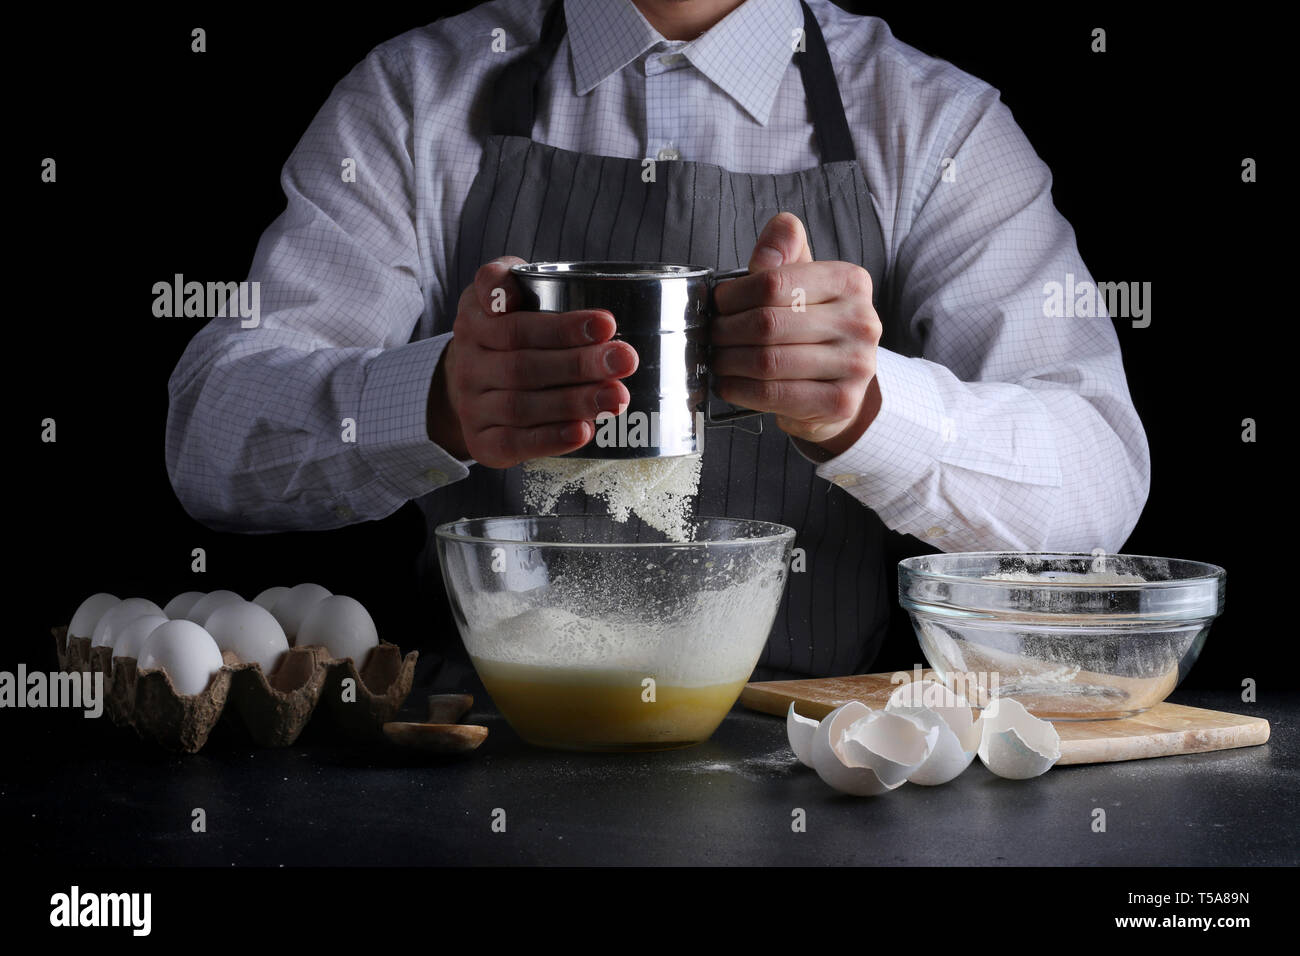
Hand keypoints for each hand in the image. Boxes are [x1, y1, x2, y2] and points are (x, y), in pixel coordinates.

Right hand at [426, 257, 637, 466]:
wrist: (471, 385)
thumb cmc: (505, 330)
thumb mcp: (500, 292)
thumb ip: (508, 279)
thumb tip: (512, 293)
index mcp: (474, 320)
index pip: (514, 325)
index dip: (560, 327)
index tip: (607, 324)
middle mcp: (468, 364)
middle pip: (522, 367)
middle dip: (579, 364)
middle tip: (625, 360)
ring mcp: (472, 406)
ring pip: (520, 406)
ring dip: (573, 402)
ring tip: (617, 396)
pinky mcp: (482, 442)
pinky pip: (512, 443)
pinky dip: (550, 439)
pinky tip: (584, 431)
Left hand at [711, 212, 882, 457]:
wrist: (838, 385)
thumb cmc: (812, 327)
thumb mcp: (802, 280)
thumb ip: (782, 253)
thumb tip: (765, 254)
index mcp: (850, 281)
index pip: (775, 282)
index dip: (734, 295)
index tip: (717, 304)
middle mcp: (861, 321)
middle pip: (767, 324)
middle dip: (726, 331)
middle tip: (710, 336)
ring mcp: (855, 365)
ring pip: (768, 361)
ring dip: (729, 361)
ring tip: (716, 359)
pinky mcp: (841, 402)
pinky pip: (775, 394)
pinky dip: (741, 389)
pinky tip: (729, 383)